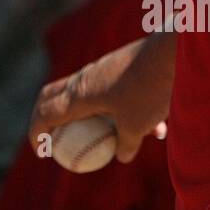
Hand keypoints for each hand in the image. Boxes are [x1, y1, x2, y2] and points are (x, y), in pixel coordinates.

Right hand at [28, 32, 175, 163]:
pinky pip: (114, 92)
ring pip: (88, 95)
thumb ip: (126, 143)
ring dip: (94, 117)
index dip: (37, 134)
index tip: (41, 152)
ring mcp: (102, 69)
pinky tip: (158, 129)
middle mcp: (85, 78)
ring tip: (115, 140)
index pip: (46, 114)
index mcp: (79, 94)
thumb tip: (122, 156)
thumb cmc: (149, 91)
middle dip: (47, 116)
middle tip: (51, 136)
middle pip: (54, 96)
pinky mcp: (121, 64)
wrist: (173, 52)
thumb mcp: (138, 125)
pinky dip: (127, 111)